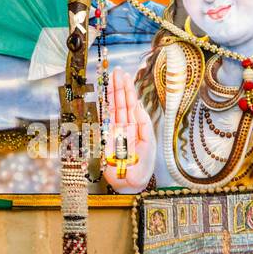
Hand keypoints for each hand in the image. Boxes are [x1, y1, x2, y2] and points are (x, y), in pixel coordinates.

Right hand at [104, 67, 155, 191]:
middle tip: (116, 71)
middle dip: (119, 86)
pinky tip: (105, 96)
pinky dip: (104, 108)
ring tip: (112, 78)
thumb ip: (143, 124)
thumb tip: (138, 106)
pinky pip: (104, 120)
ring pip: (113, 108)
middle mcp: (125, 126)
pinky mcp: (106, 138)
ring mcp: (115, 131)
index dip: (128, 90)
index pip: (131, 104)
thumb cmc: (143, 166)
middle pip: (121, 102)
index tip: (124, 76)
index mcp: (137, 126)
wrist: (132, 182)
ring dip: (112, 93)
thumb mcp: (148, 143)